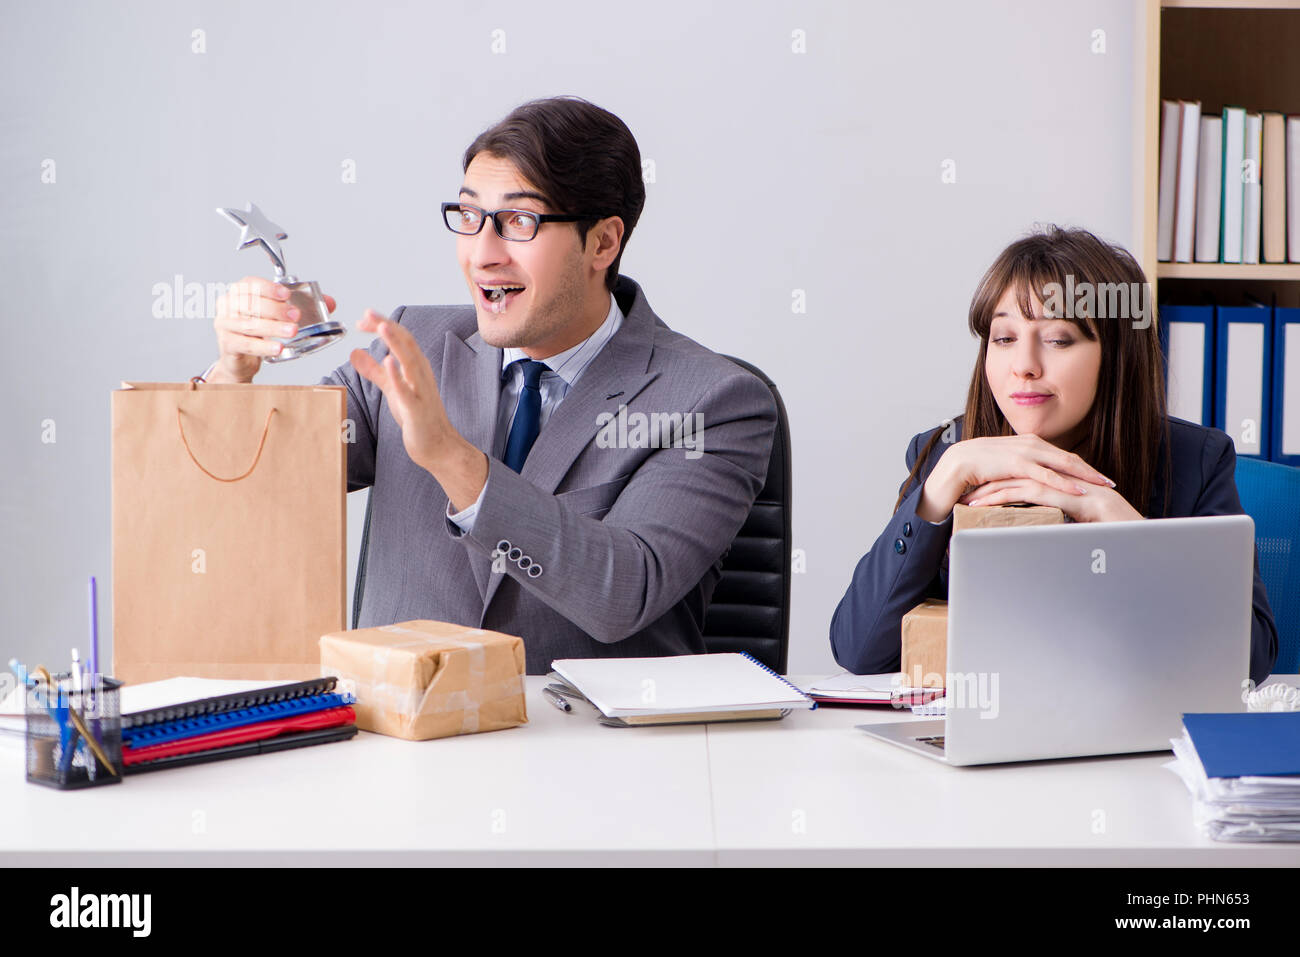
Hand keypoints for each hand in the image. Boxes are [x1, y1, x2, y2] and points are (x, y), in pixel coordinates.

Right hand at [210, 276, 336, 382]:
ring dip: (273, 328)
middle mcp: (229, 305)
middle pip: (251, 303)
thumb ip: (304, 306)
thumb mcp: (277, 317)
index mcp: (240, 292)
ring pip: (249, 324)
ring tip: (291, 331)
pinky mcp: (227, 344)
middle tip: (296, 316)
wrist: (240, 359)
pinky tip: (277, 348)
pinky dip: (263, 346)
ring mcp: (225, 324)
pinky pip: (245, 343)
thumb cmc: (257, 332)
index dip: (269, 288)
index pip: (251, 284)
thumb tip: (330, 302)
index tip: (287, 294)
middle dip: (276, 309)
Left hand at [350, 310, 487, 508]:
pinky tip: (388, 362)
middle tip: (368, 314)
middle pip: (406, 343)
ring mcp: (421, 391)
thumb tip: (355, 352)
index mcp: (415, 367)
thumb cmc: (417, 417)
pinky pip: (407, 390)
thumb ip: (374, 371)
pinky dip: (398, 375)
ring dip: (395, 343)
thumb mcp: (392, 389)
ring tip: (382, 327)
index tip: (363, 318)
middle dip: (388, 326)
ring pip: (410, 362)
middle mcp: (421, 374)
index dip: (382, 325)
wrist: (438, 446)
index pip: (400, 338)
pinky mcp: (417, 409)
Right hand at [916, 434, 1114, 523]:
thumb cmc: (977, 469)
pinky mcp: (1016, 463)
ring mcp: (1024, 452)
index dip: (1083, 467)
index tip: (1099, 479)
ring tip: (1103, 488)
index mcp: (1029, 444)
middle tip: (1110, 483)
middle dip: (1092, 472)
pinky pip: (1045, 475)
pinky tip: (1079, 491)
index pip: (1062, 456)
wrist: (954, 465)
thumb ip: (1021, 472)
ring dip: (1085, 476)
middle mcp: (1031, 444)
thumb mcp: (1005, 468)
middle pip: (1069, 458)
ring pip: (1063, 464)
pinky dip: (1064, 482)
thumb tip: (1033, 484)